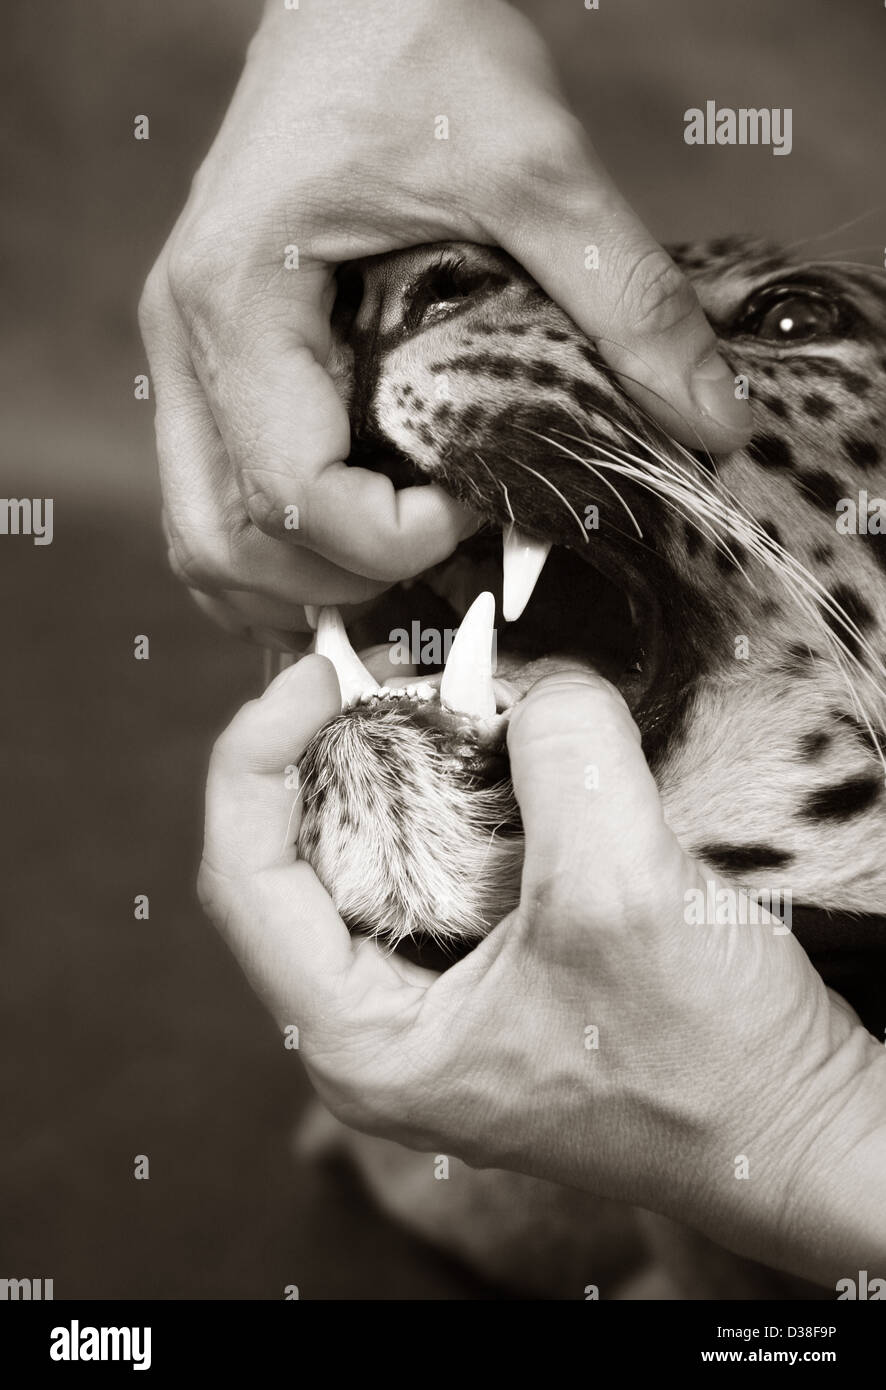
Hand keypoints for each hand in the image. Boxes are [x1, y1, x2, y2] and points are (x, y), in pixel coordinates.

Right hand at [139, 0, 750, 648]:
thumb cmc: (417, 46)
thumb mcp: (539, 162)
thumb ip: (623, 296)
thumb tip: (711, 420)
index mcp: (241, 299)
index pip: (292, 490)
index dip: (392, 538)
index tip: (478, 504)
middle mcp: (188, 341)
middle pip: (228, 540)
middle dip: (342, 584)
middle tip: (445, 556)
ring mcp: (187, 356)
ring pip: (203, 540)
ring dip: (294, 588)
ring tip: (398, 578)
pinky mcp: (212, 362)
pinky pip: (211, 503)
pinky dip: (272, 557)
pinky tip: (345, 562)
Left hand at [199, 656, 885, 1284]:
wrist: (796, 1128)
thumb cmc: (709, 1066)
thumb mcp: (625, 895)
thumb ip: (566, 760)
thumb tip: (536, 682)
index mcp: (361, 1043)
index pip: (244, 879)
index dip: (255, 757)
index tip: (313, 671)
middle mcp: (374, 1025)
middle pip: (292, 856)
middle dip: (326, 749)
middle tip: (379, 666)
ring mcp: (429, 999)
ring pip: (360, 853)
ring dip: (390, 764)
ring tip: (431, 692)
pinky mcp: (483, 969)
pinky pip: (429, 861)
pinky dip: (448, 792)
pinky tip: (487, 747)